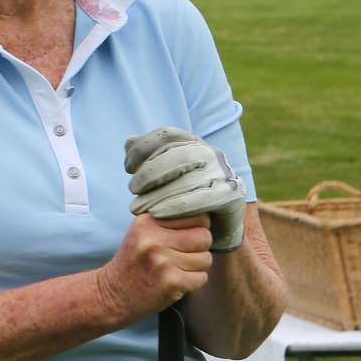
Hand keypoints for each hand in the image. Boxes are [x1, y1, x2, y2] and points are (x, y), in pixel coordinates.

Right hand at [96, 213, 213, 324]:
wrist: (113, 295)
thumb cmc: (133, 262)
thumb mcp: (141, 233)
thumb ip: (167, 222)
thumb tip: (205, 216)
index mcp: (147, 223)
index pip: (195, 216)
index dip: (197, 227)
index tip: (186, 236)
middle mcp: (153, 240)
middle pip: (204, 236)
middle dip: (200, 247)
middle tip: (183, 254)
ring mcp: (162, 262)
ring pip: (206, 258)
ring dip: (197, 266)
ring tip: (176, 269)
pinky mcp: (171, 283)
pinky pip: (202, 277)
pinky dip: (193, 281)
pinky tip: (177, 281)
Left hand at [123, 127, 245, 251]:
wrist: (216, 226)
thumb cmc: (184, 197)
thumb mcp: (164, 175)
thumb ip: (147, 157)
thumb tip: (129, 143)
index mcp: (194, 142)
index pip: (167, 135)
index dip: (143, 148)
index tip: (128, 168)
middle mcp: (211, 152)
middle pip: (177, 154)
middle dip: (149, 172)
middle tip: (132, 189)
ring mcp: (224, 172)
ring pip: (188, 178)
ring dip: (157, 194)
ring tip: (137, 207)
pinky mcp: (232, 195)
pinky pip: (202, 199)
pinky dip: (176, 206)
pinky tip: (156, 214)